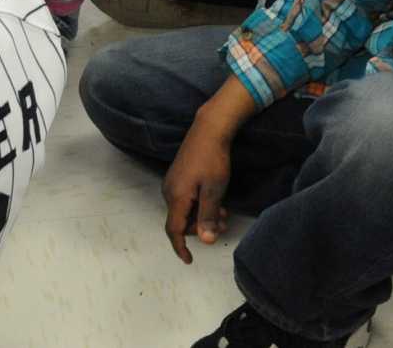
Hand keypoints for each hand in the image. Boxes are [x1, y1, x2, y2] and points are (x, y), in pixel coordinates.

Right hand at [162, 125, 232, 263]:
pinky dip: (199, 206)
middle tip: (223, 223)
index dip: (180, 247)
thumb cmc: (212, 160)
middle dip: (201, 228)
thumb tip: (205, 242)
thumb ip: (208, 216)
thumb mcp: (214, 191)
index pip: (174, 230)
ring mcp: (172, 183)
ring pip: (185, 211)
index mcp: (176, 197)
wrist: (208, 131)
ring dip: (202, 216)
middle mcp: (169, 191)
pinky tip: (214, 200)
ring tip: (223, 212)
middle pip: (181, 222)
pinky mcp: (178, 177)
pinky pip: (185, 200)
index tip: (189, 261)